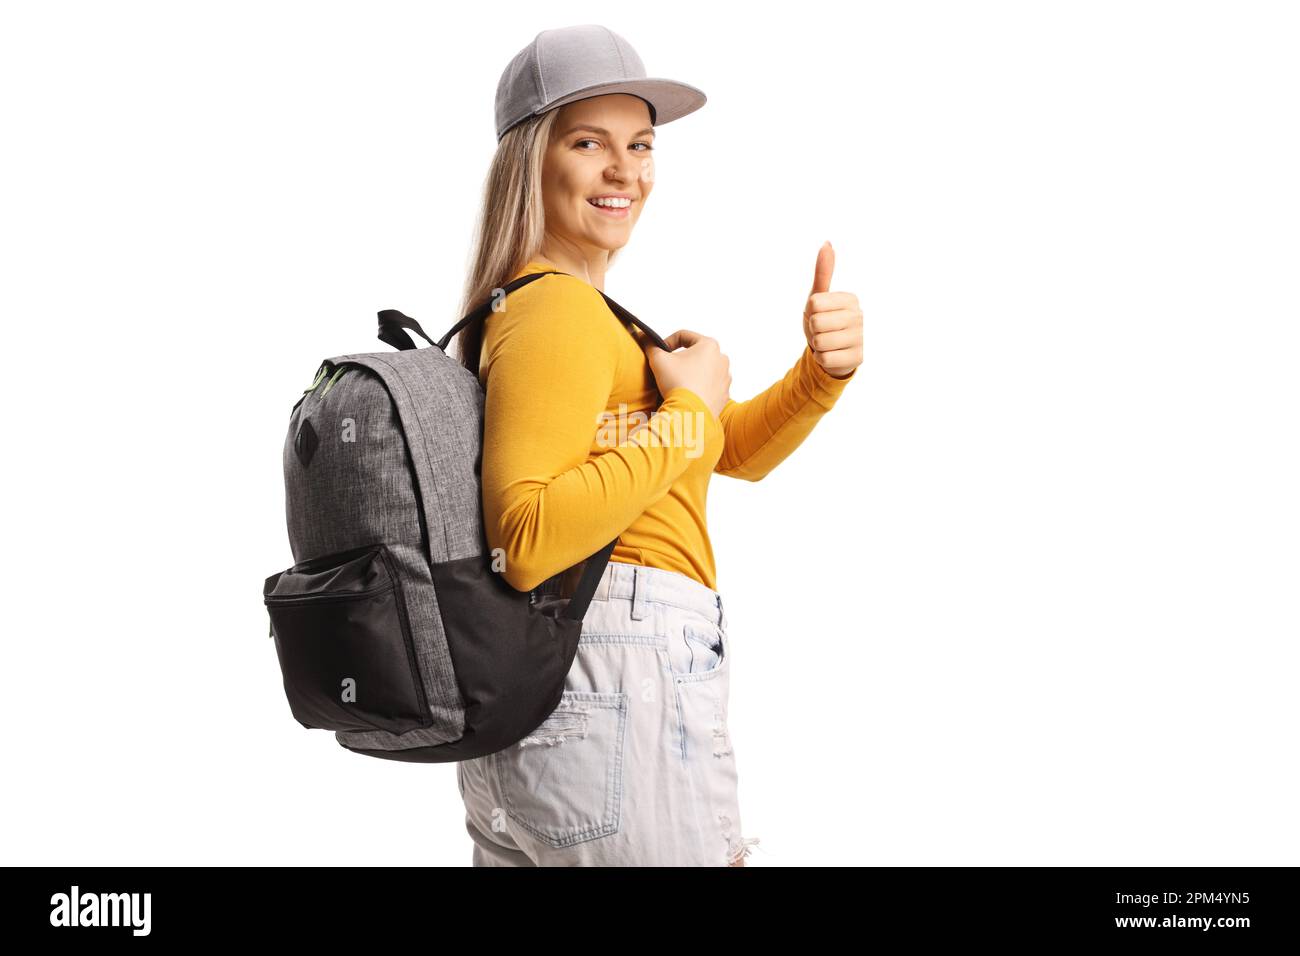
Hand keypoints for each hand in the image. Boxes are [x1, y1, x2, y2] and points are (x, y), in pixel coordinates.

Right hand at [643, 329, 731, 419]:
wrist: (691, 413)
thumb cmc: (678, 384)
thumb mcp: (658, 359)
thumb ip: (651, 346)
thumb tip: (644, 339)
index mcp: (709, 345)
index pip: (684, 336)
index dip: (667, 342)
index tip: (659, 352)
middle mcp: (722, 359)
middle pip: (696, 352)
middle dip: (681, 358)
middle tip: (668, 368)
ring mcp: (725, 378)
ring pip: (704, 369)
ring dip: (691, 372)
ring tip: (678, 382)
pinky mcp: (724, 394)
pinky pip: (709, 385)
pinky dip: (699, 386)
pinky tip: (688, 393)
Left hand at [803, 241, 862, 378]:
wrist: (832, 351)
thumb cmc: (824, 321)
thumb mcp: (819, 297)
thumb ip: (823, 272)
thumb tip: (827, 243)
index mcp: (850, 299)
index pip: (814, 303)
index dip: (810, 312)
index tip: (820, 315)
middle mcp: (860, 316)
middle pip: (816, 322)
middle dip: (813, 329)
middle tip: (823, 330)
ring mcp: (861, 338)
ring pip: (820, 341)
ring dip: (817, 344)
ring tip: (828, 342)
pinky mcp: (858, 358)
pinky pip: (825, 358)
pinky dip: (822, 358)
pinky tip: (832, 354)